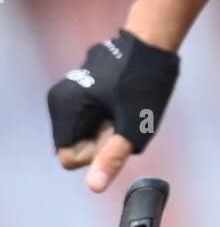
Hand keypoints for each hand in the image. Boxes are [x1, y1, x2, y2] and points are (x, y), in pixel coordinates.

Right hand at [47, 29, 178, 188]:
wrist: (154, 39)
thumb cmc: (146, 83)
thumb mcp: (134, 127)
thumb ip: (112, 159)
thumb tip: (94, 187)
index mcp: (63, 108)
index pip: (69, 158)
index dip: (97, 151)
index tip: (116, 129)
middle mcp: (59, 98)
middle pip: (78, 144)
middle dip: (102, 138)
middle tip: (124, 116)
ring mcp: (69, 89)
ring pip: (87, 130)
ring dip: (107, 126)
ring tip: (125, 105)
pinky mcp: (82, 83)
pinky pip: (92, 114)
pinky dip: (108, 111)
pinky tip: (124, 94)